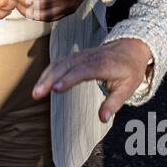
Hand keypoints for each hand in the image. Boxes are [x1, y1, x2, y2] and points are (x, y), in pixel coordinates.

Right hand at [31, 36, 152, 121]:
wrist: (130, 48)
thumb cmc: (130, 69)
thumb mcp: (128, 88)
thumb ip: (114, 103)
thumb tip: (103, 119)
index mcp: (104, 64)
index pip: (83, 70)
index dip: (69, 79)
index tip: (56, 88)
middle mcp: (89, 57)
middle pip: (66, 66)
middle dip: (49, 79)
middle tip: (37, 93)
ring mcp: (81, 55)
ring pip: (60, 63)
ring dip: (46, 76)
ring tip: (36, 92)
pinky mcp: (76, 57)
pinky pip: (59, 62)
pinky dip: (48, 72)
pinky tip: (41, 83)